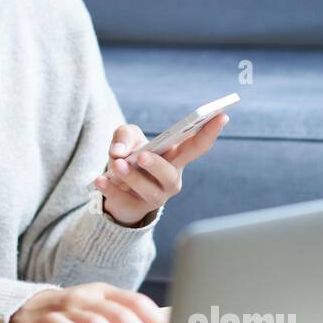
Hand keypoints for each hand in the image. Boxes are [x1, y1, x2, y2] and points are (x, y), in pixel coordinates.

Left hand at [92, 113, 229, 226]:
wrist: (113, 185)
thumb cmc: (129, 156)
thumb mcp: (126, 138)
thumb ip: (124, 136)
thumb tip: (120, 152)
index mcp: (176, 158)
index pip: (197, 145)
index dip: (210, 131)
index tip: (222, 114)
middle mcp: (170, 180)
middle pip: (171, 175)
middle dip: (158, 166)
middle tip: (142, 156)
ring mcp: (154, 197)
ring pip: (148, 190)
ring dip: (131, 177)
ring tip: (117, 164)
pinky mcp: (134, 208)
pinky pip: (123, 200)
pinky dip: (110, 190)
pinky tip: (99, 180)